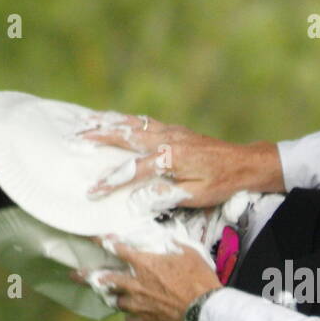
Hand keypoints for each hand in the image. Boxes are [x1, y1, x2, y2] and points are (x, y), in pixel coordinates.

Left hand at [73, 236, 220, 320]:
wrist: (206, 312)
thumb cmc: (201, 281)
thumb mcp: (190, 254)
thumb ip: (174, 246)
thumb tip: (167, 239)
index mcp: (145, 263)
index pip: (118, 248)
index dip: (104, 241)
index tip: (95, 238)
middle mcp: (136, 284)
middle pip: (105, 279)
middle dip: (87, 276)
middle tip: (74, 274)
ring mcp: (138, 305)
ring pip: (117, 301)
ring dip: (118, 298)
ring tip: (118, 298)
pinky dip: (132, 318)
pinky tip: (138, 316)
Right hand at [79, 113, 282, 206]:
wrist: (243, 163)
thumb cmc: (220, 184)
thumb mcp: (196, 197)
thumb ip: (166, 196)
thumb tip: (137, 200)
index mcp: (172, 158)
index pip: (134, 170)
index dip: (112, 181)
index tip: (92, 190)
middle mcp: (168, 139)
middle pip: (127, 136)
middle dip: (100, 137)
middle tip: (75, 138)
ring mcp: (171, 131)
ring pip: (134, 124)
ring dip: (109, 122)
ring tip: (85, 120)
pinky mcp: (175, 129)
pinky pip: (144, 122)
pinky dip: (126, 120)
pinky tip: (114, 120)